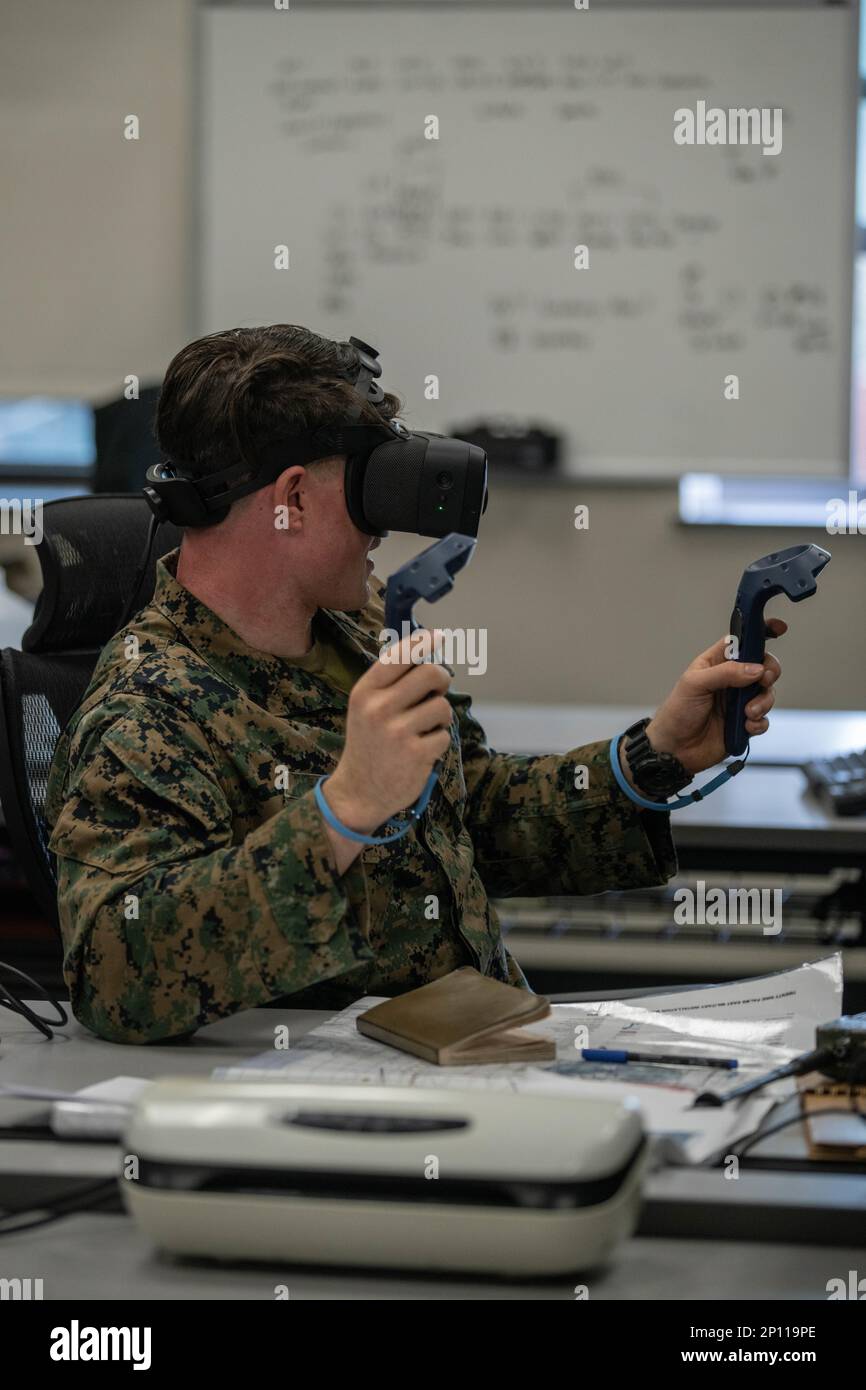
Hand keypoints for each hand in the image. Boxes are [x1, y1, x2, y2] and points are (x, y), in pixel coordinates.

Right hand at [325, 628, 452, 833]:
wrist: (359, 792)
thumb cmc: (368, 744)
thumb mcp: (365, 708)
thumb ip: (390, 682)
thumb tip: (424, 651)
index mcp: (365, 692)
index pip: (398, 656)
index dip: (422, 643)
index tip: (438, 636)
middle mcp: (379, 708)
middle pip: (431, 673)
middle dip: (442, 679)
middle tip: (437, 691)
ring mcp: (398, 732)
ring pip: (443, 706)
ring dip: (440, 717)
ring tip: (424, 728)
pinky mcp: (416, 754)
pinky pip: (444, 735)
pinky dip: (438, 742)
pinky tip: (421, 751)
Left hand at [644, 619, 786, 774]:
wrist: (675, 750)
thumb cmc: (677, 712)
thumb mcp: (695, 684)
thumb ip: (726, 673)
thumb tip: (756, 668)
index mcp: (717, 663)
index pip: (743, 641)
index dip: (761, 632)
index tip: (779, 628)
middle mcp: (732, 680)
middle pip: (763, 666)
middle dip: (769, 671)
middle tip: (763, 680)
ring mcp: (739, 702)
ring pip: (767, 693)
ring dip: (763, 702)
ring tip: (747, 713)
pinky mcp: (744, 723)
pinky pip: (764, 719)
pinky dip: (759, 722)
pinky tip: (745, 726)